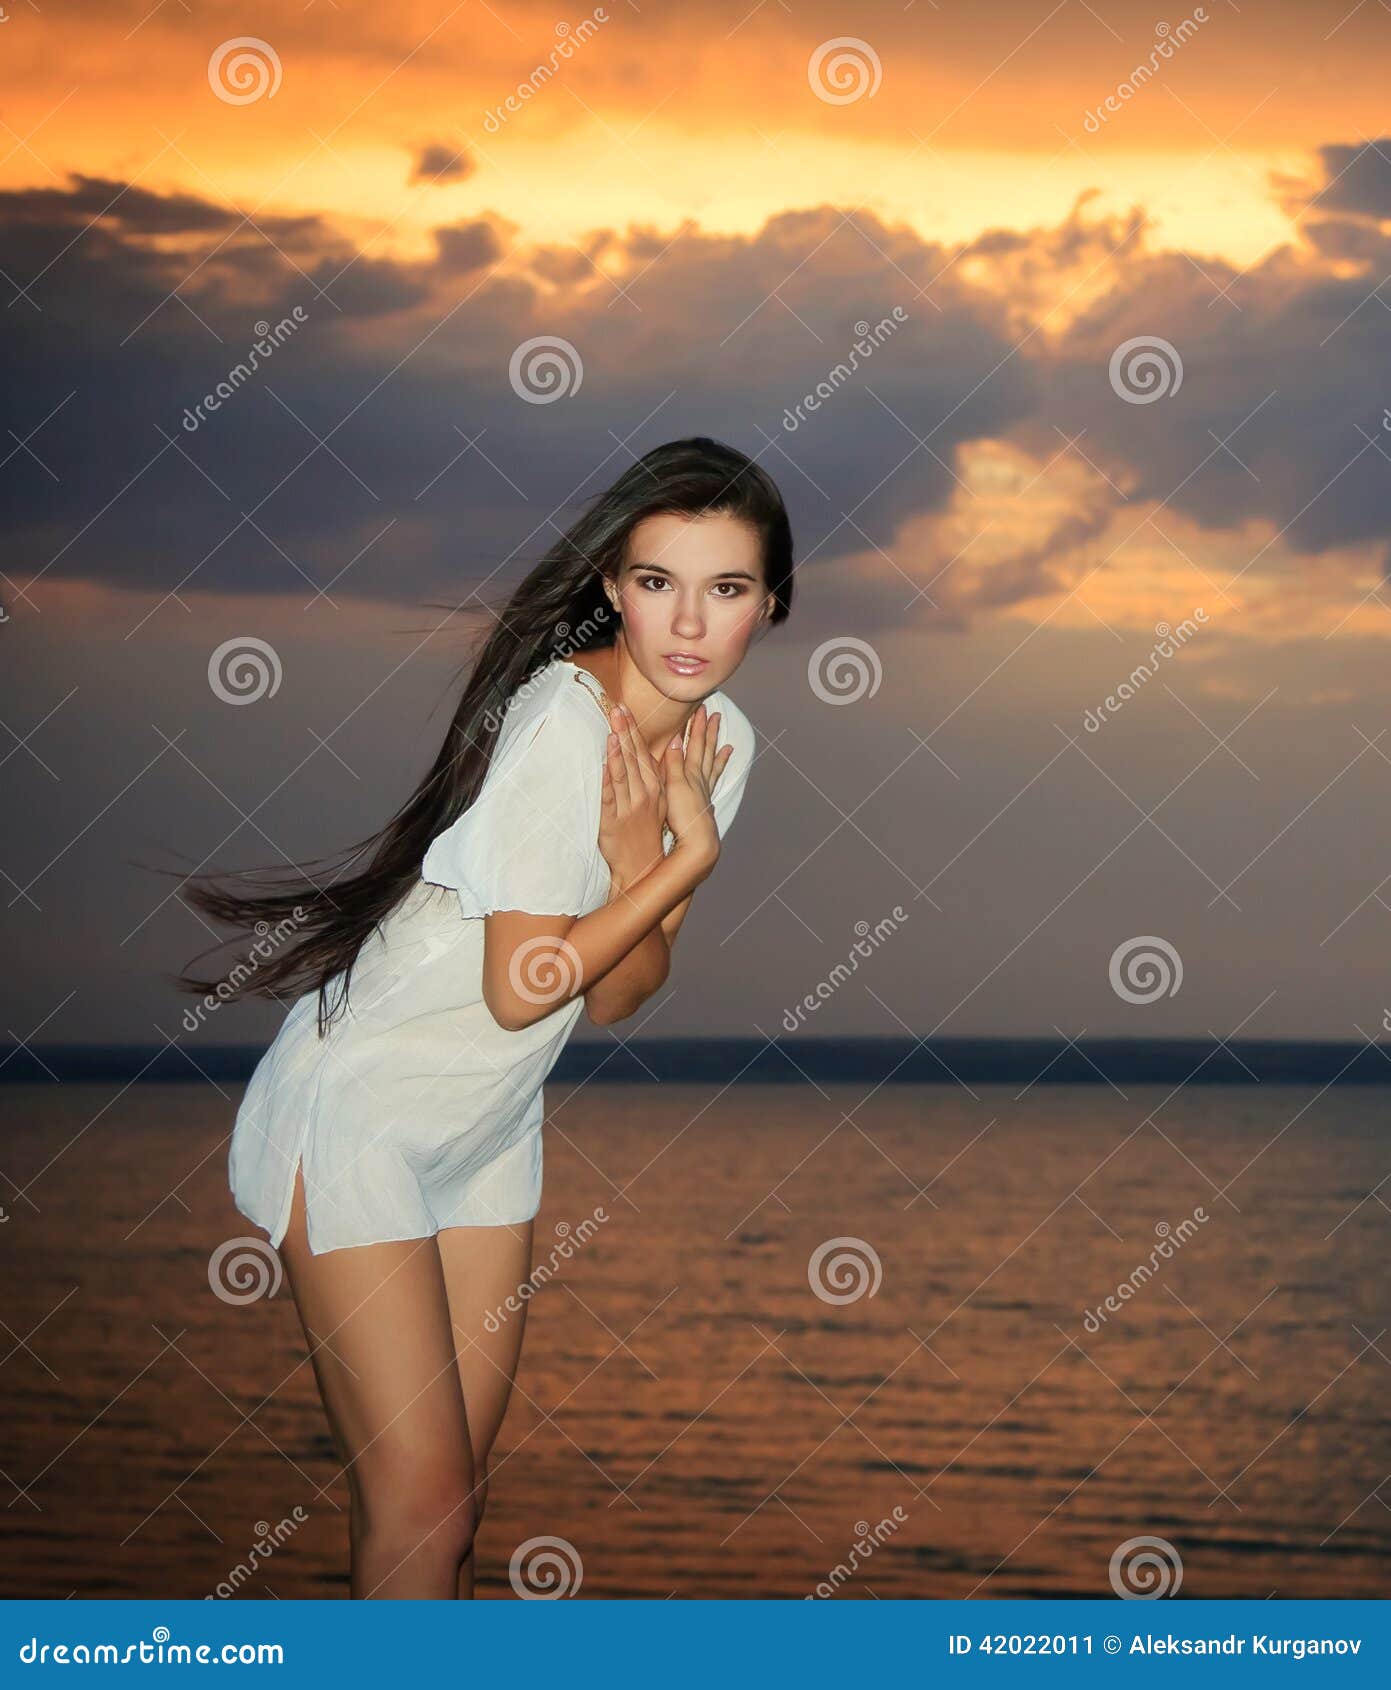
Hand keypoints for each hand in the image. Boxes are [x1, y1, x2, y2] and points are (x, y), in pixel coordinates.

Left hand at [597, 703, 666, 888]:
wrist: (642, 865)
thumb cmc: (649, 832)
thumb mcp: (659, 803)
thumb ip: (656, 777)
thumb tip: (660, 752)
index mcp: (655, 788)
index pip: (643, 753)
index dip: (634, 730)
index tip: (626, 709)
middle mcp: (645, 794)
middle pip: (634, 756)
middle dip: (626, 730)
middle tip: (618, 707)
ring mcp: (629, 806)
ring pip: (623, 770)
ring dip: (618, 746)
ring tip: (613, 724)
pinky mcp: (613, 819)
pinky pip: (610, 792)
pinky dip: (609, 772)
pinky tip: (606, 755)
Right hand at [661, 703, 732, 868]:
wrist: (696, 842)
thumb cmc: (683, 816)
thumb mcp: (673, 787)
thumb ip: (673, 764)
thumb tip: (675, 740)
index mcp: (691, 773)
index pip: (694, 744)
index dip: (697, 727)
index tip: (701, 709)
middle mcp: (700, 779)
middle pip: (706, 750)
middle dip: (708, 732)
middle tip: (715, 715)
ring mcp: (704, 791)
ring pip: (712, 764)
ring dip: (716, 750)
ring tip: (725, 741)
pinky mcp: (705, 803)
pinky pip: (714, 781)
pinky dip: (718, 770)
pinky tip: (720, 769)